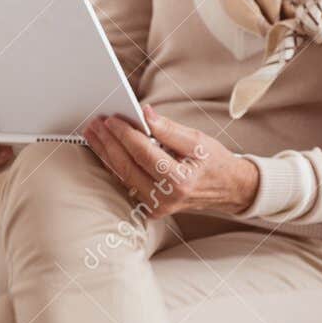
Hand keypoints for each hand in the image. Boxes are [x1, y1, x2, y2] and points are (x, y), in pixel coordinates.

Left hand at [83, 105, 257, 217]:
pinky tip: (105, 150)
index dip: (125, 135)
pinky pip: (127, 184)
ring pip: (122, 177)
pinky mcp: (151, 208)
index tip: (111, 119)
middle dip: (108, 143)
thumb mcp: (197, 141)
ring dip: (105, 153)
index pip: (144, 155)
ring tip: (93, 134)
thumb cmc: (214, 162)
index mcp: (180, 182)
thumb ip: (169, 129)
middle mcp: (166, 199)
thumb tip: (145, 114)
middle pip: (127, 167)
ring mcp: (157, 207)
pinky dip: (114, 165)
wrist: (227, 189)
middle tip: (95, 124)